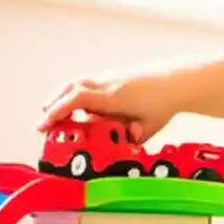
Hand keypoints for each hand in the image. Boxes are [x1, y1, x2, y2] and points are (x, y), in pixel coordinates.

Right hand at [36, 69, 181, 142]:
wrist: (180, 80)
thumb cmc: (164, 104)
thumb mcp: (146, 128)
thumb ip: (127, 138)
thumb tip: (112, 148)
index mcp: (114, 96)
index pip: (77, 99)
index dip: (57, 111)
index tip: (43, 125)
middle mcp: (108, 83)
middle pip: (71, 88)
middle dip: (53, 105)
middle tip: (44, 123)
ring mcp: (110, 77)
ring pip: (78, 84)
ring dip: (64, 97)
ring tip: (57, 115)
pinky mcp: (114, 76)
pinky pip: (89, 84)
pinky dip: (78, 94)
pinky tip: (82, 110)